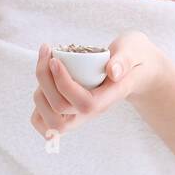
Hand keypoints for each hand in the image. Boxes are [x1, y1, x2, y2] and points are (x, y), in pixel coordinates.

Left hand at [30, 31, 174, 138]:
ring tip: (45, 63)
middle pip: (61, 111)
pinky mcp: (70, 113)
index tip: (56, 59)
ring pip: (50, 121)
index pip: (84, 103)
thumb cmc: (135, 58)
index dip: (64, 84)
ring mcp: (80, 115)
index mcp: (110, 97)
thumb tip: (112, 71)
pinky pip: (46, 124)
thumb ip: (125, 59)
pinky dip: (38, 106)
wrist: (136, 70)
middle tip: (47, 53)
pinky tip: (44, 81)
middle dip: (45, 81)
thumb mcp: (135, 50)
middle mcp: (92, 111)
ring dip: (39, 91)